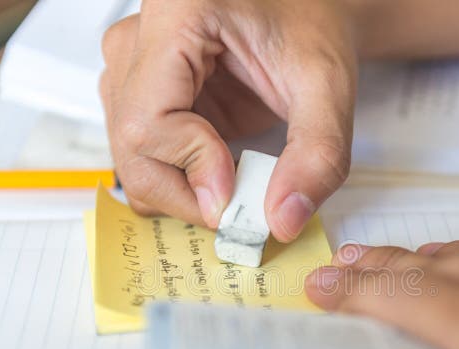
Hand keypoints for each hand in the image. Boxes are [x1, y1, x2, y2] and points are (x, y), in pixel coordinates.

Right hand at [100, 0, 358, 240]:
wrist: (307, 10)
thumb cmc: (311, 23)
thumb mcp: (327, 85)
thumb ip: (316, 155)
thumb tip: (283, 219)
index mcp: (175, 16)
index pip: (148, 122)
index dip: (192, 169)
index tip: (235, 189)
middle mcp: (137, 40)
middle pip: (131, 149)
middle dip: (187, 194)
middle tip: (240, 205)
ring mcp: (131, 70)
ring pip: (132, 162)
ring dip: (185, 190)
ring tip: (237, 175)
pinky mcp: (141, 97)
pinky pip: (145, 160)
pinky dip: (183, 181)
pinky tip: (221, 165)